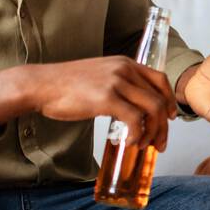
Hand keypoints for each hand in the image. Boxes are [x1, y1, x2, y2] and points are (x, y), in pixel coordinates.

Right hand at [0, 58, 176, 150]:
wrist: (39, 85)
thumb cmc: (65, 85)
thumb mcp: (99, 76)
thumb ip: (118, 85)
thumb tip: (132, 108)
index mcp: (125, 63)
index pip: (160, 80)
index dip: (169, 100)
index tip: (170, 117)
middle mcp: (125, 69)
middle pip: (159, 98)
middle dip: (164, 125)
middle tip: (160, 143)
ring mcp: (116, 82)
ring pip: (153, 109)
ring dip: (154, 132)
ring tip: (145, 146)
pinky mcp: (106, 98)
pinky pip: (135, 119)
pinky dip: (137, 134)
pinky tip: (131, 143)